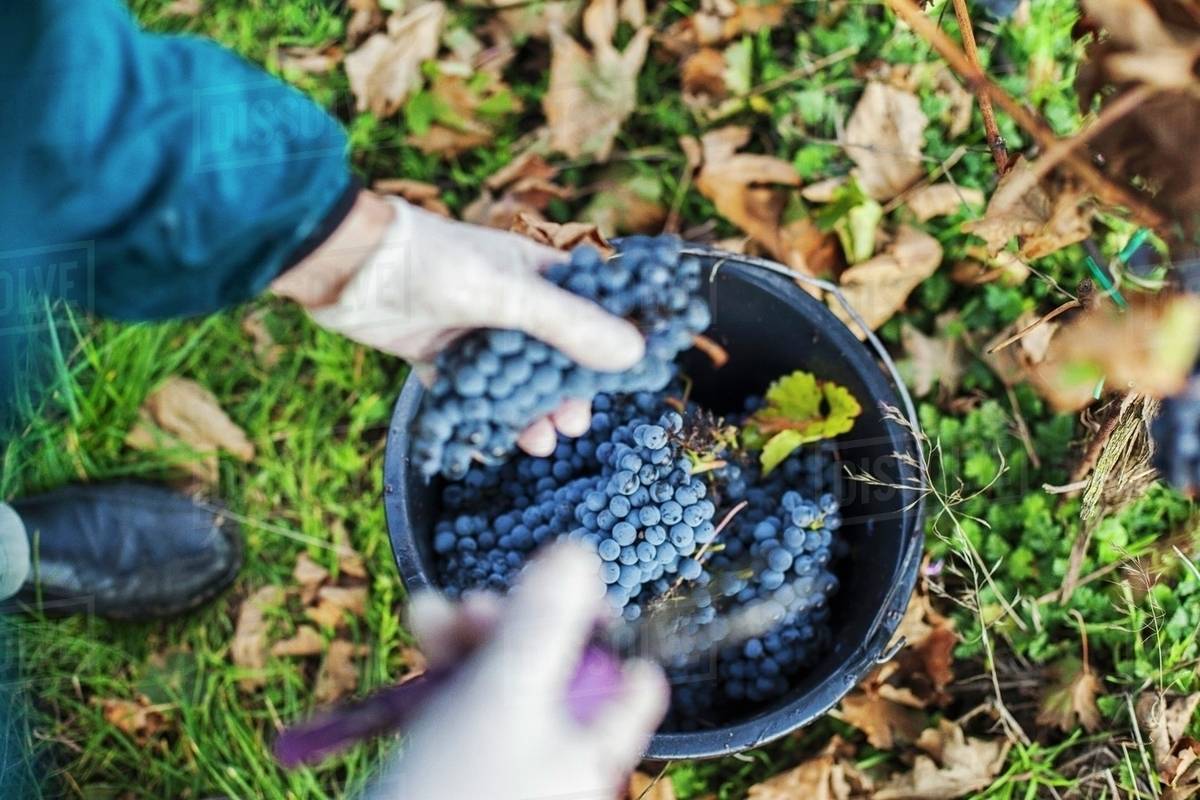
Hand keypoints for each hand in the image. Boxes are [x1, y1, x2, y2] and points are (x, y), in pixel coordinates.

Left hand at [272, 192, 644, 454]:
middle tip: (576, 424)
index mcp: (537, 274)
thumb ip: (570, 325)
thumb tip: (634, 352)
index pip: (591, 307)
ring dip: (528, 411)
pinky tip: (490, 444)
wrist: (348, 267)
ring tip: (540, 442)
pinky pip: (469, 392)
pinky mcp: (438, 355)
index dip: (613, 342)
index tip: (632, 379)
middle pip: (554, 354)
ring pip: (513, 379)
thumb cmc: (435, 263)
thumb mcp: (510, 294)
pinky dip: (480, 417)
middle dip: (567, 392)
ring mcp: (474, 330)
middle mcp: (511, 302)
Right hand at [368, 543, 668, 799]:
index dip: (611, 632)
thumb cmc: (460, 787)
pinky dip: (446, 664)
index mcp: (592, 747)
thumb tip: (583, 552)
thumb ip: (544, 623)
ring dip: (468, 635)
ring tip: (428, 610)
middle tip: (476, 602)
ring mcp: (508, 760)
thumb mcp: (504, 694)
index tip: (584, 592)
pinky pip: (462, 701)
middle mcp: (558, 755)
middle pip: (554, 667)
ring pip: (501, 677)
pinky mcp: (461, 765)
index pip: (632, 686)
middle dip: (512, 622)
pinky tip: (421, 625)